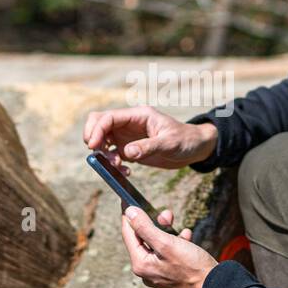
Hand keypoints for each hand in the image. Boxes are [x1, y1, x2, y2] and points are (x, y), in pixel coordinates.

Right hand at [83, 106, 217, 173]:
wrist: (194, 148)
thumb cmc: (185, 140)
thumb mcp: (170, 144)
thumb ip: (148, 147)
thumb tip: (126, 152)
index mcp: (138, 116)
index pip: (109, 117)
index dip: (97, 130)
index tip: (93, 146)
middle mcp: (129, 124)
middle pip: (99, 123)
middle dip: (93, 138)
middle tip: (97, 154)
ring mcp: (128, 136)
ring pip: (103, 140)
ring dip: (103, 154)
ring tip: (117, 166)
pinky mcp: (130, 149)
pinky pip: (112, 154)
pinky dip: (112, 163)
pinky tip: (125, 172)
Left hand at [120, 206, 216, 287]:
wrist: (216, 287)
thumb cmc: (191, 267)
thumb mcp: (166, 243)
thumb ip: (145, 227)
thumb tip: (129, 212)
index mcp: (141, 265)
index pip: (128, 235)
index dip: (129, 216)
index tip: (128, 199)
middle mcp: (147, 271)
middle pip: (143, 239)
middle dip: (154, 223)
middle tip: (166, 213)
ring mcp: (159, 273)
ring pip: (158, 244)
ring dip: (168, 232)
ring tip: (179, 227)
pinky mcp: (172, 273)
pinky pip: (169, 252)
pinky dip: (177, 242)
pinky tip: (187, 238)